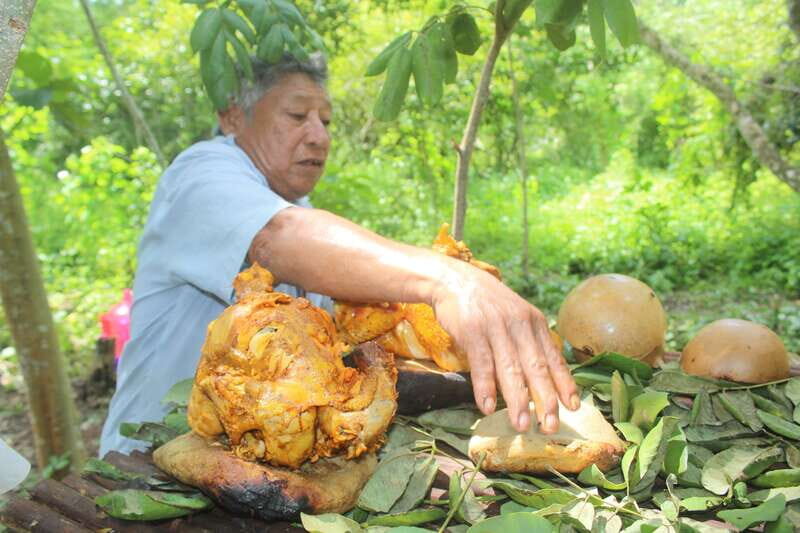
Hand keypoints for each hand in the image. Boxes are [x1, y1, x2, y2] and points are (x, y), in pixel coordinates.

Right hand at [430, 262, 579, 432]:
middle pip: (536, 367)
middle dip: (544, 399)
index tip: (572, 406)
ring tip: (520, 425)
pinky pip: (482, 364)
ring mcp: (496, 327)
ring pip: (510, 369)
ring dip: (516, 400)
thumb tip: (546, 376)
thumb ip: (529, 341)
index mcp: (534, 322)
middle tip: (549, 426)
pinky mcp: (472, 330)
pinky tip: (488, 407)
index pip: (553, 357)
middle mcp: (519, 324)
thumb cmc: (487, 304)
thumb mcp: (516, 316)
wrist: (454, 279)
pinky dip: (485, 387)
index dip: (564, 383)